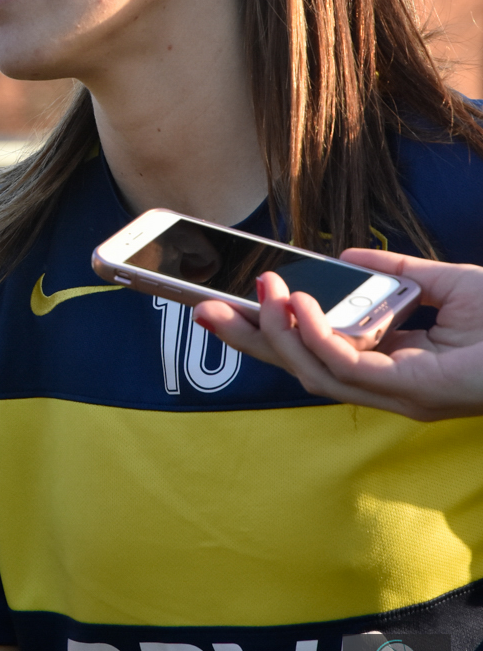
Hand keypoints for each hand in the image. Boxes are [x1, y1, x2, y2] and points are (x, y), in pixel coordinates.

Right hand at [192, 248, 482, 420]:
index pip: (317, 353)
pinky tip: (295, 302)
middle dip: (250, 341)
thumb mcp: (447, 284)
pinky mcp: (410, 390)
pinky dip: (313, 333)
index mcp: (394, 366)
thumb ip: (397, 274)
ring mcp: (398, 394)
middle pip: (301, 368)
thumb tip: (349, 257)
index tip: (230, 305)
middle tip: (202, 311)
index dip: (271, 332)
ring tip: (253, 294)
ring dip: (275, 331)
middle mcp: (389, 387)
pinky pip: (344, 364)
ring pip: (313, 371)